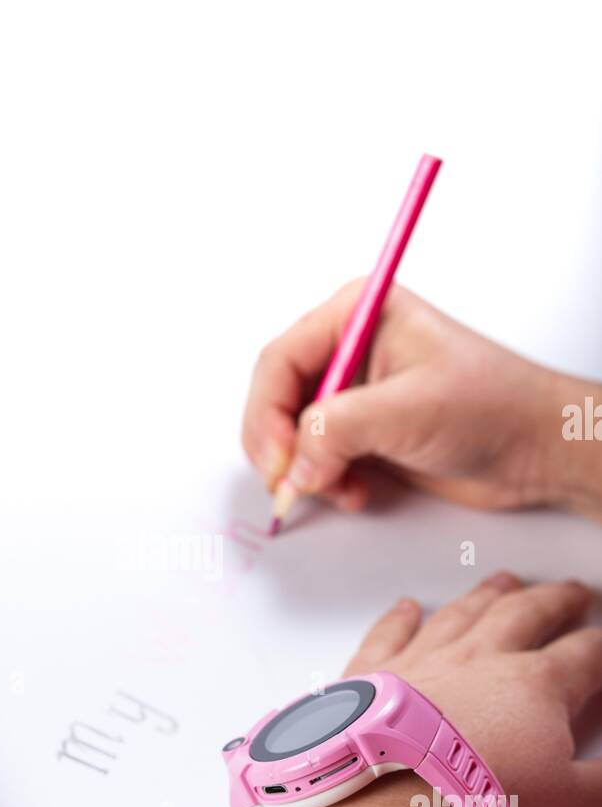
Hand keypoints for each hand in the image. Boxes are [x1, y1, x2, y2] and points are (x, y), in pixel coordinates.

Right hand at [243, 283, 601, 520]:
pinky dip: (326, 484)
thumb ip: (339, 429)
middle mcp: (349, 350)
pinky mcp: (362, 434)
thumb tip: (294, 464)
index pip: (280, 361)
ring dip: (307, 472)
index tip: (279, 459)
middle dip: (282, 448)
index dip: (268, 413)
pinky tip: (357, 492)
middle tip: (292, 484)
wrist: (536, 450)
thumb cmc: (495, 406)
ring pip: (292, 437)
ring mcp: (354, 395)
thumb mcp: (409, 409)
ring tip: (342, 487)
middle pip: (277, 400)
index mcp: (356, 315)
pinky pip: (316, 462)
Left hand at [340, 573, 601, 806]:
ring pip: (461, 615)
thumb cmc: (484, 806)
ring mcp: (423, 661)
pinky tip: (407, 607)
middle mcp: (479, 659)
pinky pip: (389, 635)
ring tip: (503, 582)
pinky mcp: (372, 676)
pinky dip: (399, 618)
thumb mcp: (571, 803)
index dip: (601, 646)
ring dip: (486, 596)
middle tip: (572, 591)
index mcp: (536, 685)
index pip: (583, 655)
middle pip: (525, 615)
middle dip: (554, 601)